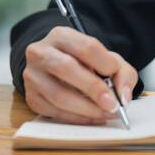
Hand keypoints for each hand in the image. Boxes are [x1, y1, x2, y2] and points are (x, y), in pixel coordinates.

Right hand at [22, 26, 138, 124]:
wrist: (59, 69)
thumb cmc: (85, 63)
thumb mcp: (107, 59)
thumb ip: (122, 73)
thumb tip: (123, 96)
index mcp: (61, 35)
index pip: (85, 46)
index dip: (104, 62)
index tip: (115, 75)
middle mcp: (41, 52)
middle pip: (66, 68)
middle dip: (93, 89)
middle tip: (112, 104)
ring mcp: (32, 76)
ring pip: (58, 94)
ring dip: (86, 109)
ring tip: (105, 113)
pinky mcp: (31, 97)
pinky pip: (54, 111)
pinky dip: (77, 118)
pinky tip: (92, 117)